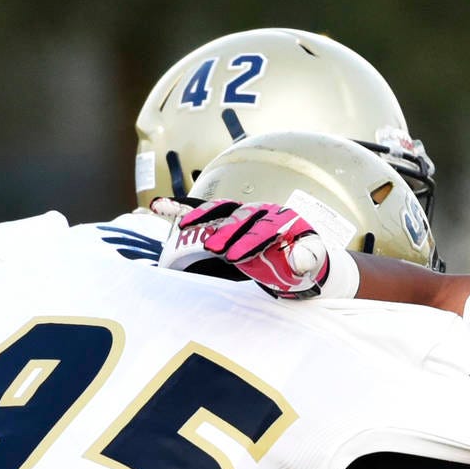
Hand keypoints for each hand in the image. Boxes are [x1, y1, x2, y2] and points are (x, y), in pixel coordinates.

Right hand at [176, 199, 328, 296]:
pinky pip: (202, 212)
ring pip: (219, 211)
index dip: (250, 241)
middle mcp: (261, 213)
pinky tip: (158, 207)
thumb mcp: (311, 261)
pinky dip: (181, 208)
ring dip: (201, 217)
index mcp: (283, 220)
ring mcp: (242, 215)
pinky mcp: (226, 221)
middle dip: (226, 233)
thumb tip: (300, 259)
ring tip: (184, 228)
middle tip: (213, 248)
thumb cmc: (303, 261)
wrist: (297, 256)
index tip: (235, 257)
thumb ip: (306, 259)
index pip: (266, 228)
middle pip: (241, 219)